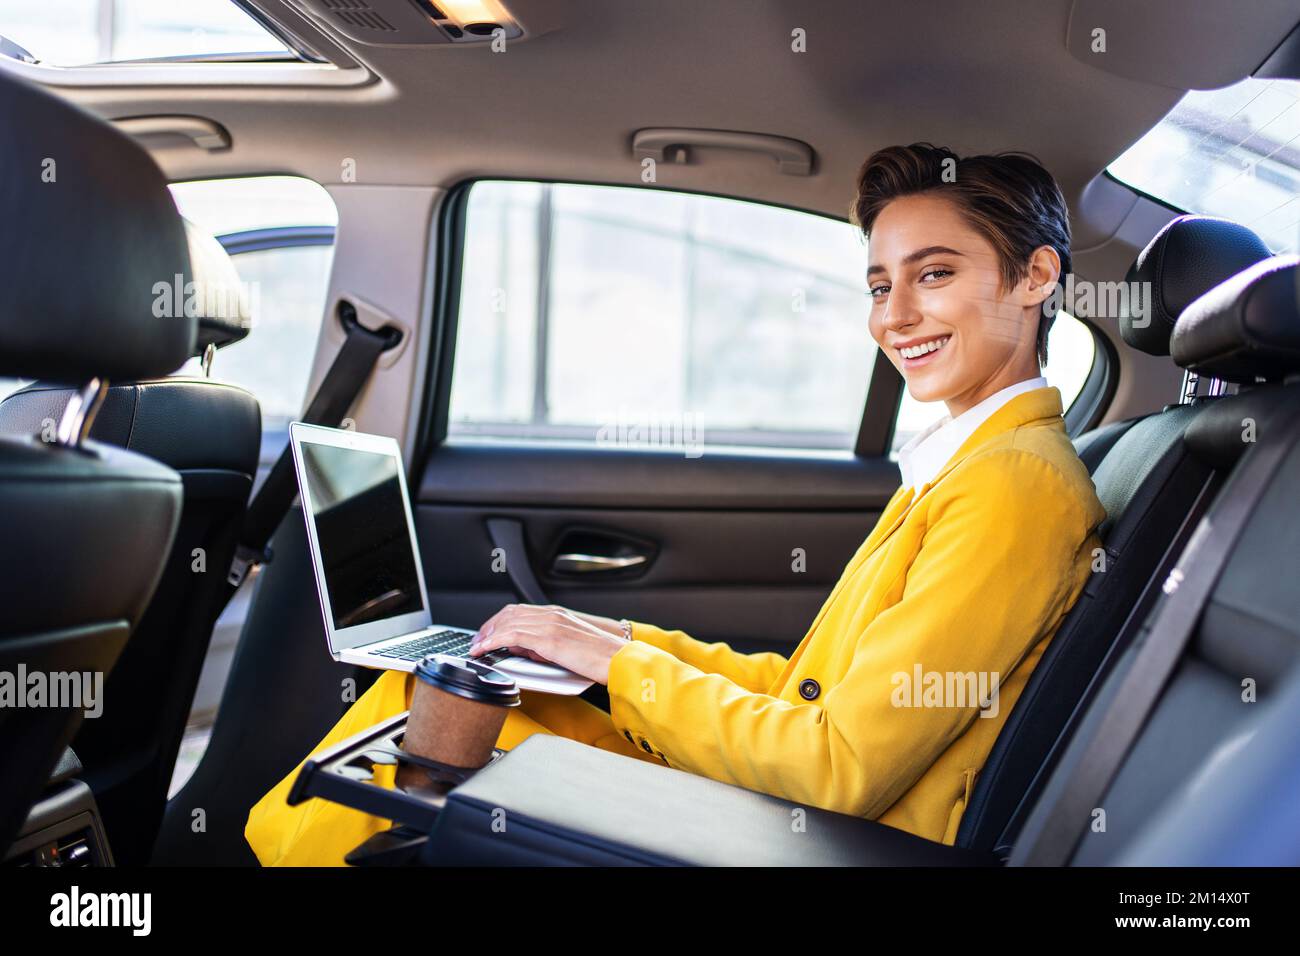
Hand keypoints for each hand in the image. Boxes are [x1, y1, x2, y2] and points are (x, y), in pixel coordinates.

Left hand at [468, 603, 630, 684]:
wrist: (618, 660)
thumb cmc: (600, 657)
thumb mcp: (567, 646)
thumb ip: (543, 643)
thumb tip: (520, 646)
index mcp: (556, 614)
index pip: (518, 611)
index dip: (497, 621)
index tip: (486, 634)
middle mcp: (551, 615)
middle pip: (508, 614)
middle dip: (487, 627)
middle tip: (476, 642)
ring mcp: (549, 625)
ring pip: (507, 622)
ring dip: (487, 635)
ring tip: (476, 648)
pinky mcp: (548, 639)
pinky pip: (512, 635)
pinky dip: (493, 641)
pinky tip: (484, 649)